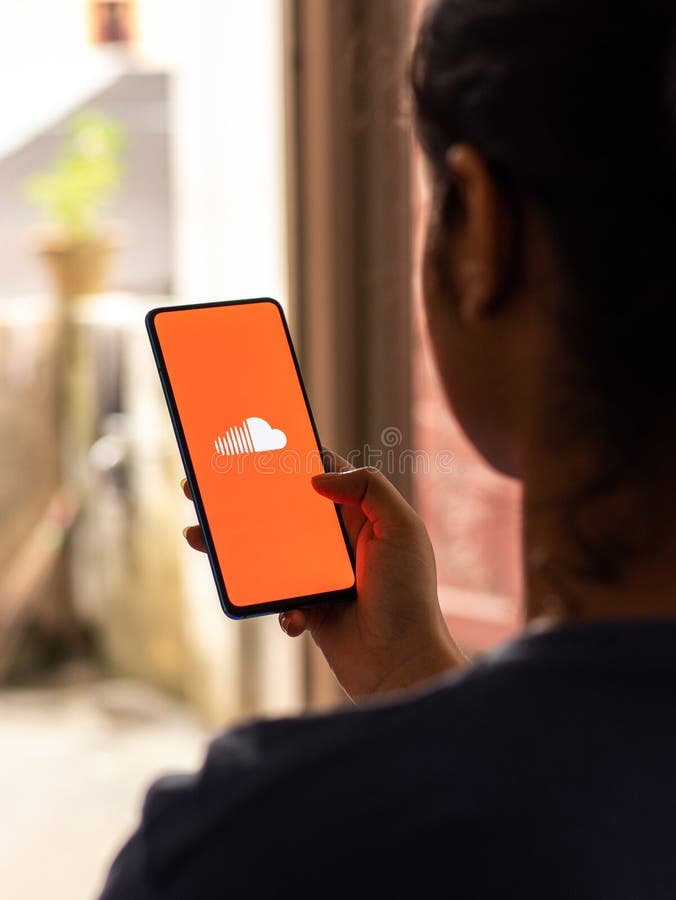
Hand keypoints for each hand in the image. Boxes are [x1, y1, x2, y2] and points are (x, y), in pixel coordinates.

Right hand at [181, 452, 464, 701]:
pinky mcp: (306, 607)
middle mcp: (335, 541)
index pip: (317, 476)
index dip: (284, 459)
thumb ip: (369, 488)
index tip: (249, 444)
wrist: (402, 664)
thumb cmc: (409, 595)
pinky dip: (275, 606)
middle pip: (280, 510)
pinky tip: (292, 618)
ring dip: (231, 546)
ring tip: (196, 535)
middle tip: (200, 486)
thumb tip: (315, 478)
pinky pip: (275, 599)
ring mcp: (317, 575)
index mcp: (358, 515)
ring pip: (266, 552)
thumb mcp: (402, 529)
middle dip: (242, 498)